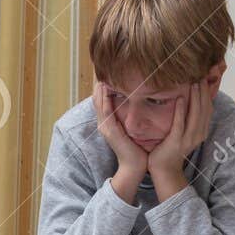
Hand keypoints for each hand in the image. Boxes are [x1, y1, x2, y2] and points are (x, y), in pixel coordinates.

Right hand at [94, 82, 146, 204]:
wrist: (135, 167)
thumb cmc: (136, 150)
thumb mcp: (131, 131)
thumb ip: (130, 119)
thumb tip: (137, 106)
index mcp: (108, 124)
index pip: (102, 102)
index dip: (102, 88)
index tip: (107, 73)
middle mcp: (104, 124)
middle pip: (97, 99)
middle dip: (99, 84)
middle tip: (102, 68)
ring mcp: (105, 127)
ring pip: (99, 103)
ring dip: (99, 88)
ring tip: (102, 73)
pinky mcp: (110, 130)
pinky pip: (105, 110)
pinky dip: (104, 98)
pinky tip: (106, 88)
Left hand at [149, 82, 213, 199]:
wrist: (164, 170)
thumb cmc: (170, 149)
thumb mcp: (183, 133)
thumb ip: (187, 120)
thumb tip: (188, 102)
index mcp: (201, 131)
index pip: (208, 108)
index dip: (208, 93)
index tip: (205, 78)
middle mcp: (198, 134)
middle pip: (204, 108)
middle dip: (203, 91)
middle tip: (201, 75)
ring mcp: (188, 138)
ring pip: (195, 114)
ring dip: (195, 97)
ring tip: (194, 82)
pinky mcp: (176, 141)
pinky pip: (180, 123)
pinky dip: (181, 110)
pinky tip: (181, 98)